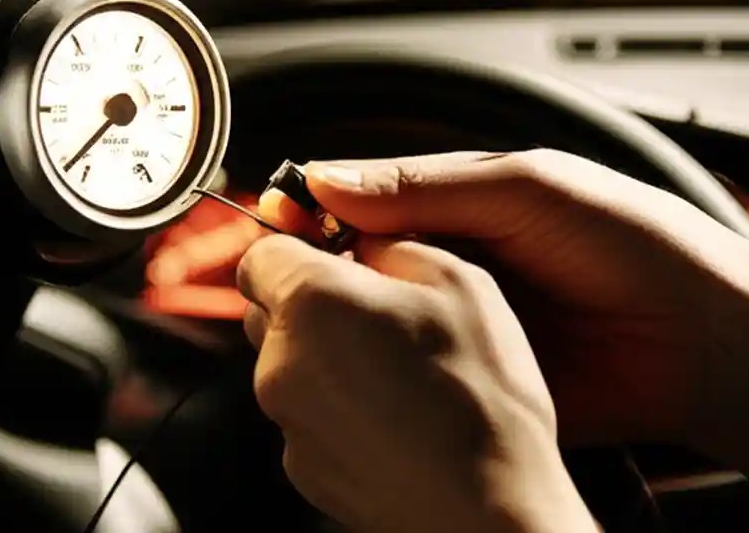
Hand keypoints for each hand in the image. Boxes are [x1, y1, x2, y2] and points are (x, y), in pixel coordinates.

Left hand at [237, 234, 597, 532]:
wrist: (488, 510)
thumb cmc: (480, 396)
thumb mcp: (457, 280)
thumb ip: (391, 243)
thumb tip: (363, 242)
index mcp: (310, 300)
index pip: (260, 250)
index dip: (299, 246)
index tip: (337, 253)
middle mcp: (281, 362)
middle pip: (271, 309)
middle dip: (316, 302)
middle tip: (383, 312)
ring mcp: (288, 421)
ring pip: (292, 364)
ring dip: (331, 356)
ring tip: (402, 371)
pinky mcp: (304, 468)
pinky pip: (310, 415)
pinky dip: (341, 407)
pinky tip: (398, 415)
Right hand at [284, 150, 748, 446]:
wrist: (709, 343)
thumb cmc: (638, 243)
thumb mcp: (525, 187)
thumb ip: (426, 184)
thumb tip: (329, 179)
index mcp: (466, 207)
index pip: (367, 203)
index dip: (317, 213)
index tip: (272, 224)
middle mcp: (459, 265)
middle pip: (363, 267)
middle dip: (320, 274)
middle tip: (278, 284)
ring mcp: (467, 325)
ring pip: (382, 324)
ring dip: (346, 325)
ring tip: (308, 328)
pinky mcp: (478, 380)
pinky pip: (417, 377)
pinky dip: (386, 375)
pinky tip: (359, 375)